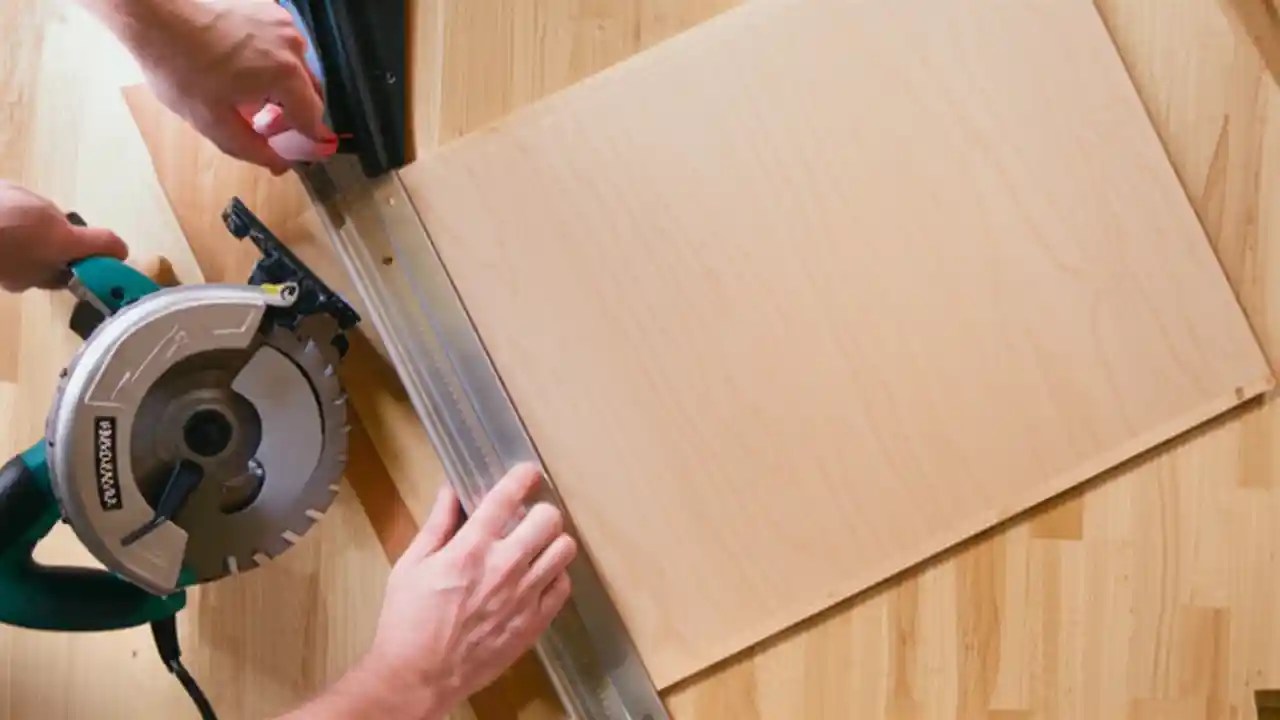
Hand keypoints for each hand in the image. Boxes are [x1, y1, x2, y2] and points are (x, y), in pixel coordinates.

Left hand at [0, 182, 127, 291]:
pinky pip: (23, 204)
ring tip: (9, 241)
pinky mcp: (9, 186)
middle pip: (69, 230)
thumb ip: (49, 276)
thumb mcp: (21, 280)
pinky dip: (16, 215)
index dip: (116, 253)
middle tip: (39, 259)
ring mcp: (31, 196)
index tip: (114, 261)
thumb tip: (60, 274)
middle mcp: (54, 213)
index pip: (108, 242)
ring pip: (44, 216)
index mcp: (63, 239)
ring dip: (35, 229)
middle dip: (60, 244)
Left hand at [124, 0, 332, 173]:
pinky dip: (269, 55)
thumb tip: (281, 164)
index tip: (288, 147)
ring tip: (247, 87)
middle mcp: (294, 44)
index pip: (313, 117)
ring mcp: (281, 19)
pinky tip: (239, 58)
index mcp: (287, 75)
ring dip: (280, 80)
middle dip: (292, 110)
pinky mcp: (267, 3)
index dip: (303, 138)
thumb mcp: (213, 122)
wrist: (152, 11)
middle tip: (263, 121)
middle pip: (308, 89)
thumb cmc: (179, 69)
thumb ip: (253, 149)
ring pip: (295, 63)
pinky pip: (279, 39)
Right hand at [371, 465, 576, 715]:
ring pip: (564, 550)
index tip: (527, 473)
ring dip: (552, 542)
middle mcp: (504, 567)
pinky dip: (554, 577)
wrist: (417, 677)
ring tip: (536, 547)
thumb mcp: (411, 565)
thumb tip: (450, 493)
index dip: (523, 477)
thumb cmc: (407, 621)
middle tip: (528, 518)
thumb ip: (437, 525)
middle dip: (540, 511)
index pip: (508, 497)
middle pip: (549, 518)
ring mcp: (524, 596)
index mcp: (471, 548)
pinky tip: (537, 578)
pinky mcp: (534, 623)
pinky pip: (563, 586)